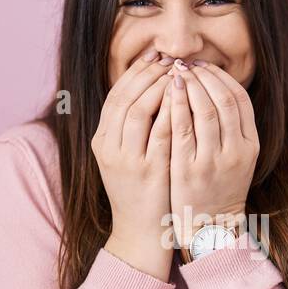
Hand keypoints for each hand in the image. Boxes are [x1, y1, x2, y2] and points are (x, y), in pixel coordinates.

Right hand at [92, 49, 174, 280]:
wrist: (139, 233)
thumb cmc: (139, 192)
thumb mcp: (126, 157)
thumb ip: (132, 128)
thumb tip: (150, 90)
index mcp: (101, 141)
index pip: (115, 95)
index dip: (134, 72)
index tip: (153, 55)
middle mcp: (109, 148)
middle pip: (125, 97)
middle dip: (147, 73)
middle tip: (167, 57)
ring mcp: (127, 160)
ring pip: (139, 109)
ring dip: (159, 86)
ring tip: (177, 71)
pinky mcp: (149, 171)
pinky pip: (160, 131)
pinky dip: (172, 110)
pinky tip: (186, 97)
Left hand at [167, 59, 259, 252]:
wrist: (208, 228)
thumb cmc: (219, 188)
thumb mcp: (237, 159)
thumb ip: (233, 129)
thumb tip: (217, 87)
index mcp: (251, 147)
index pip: (241, 100)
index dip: (222, 77)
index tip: (205, 65)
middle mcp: (236, 152)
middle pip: (224, 101)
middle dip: (204, 76)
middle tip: (187, 63)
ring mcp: (213, 162)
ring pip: (206, 111)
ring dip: (190, 85)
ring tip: (176, 72)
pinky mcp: (189, 170)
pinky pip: (182, 129)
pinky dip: (176, 105)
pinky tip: (168, 92)